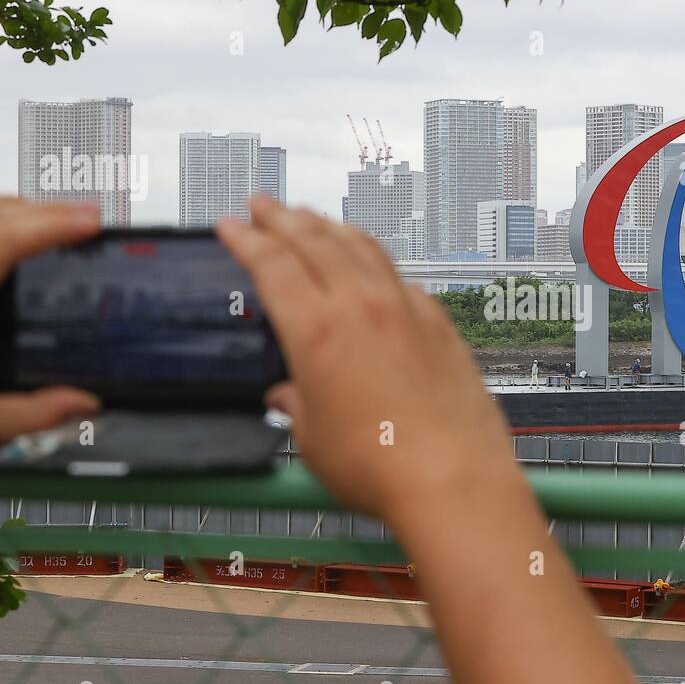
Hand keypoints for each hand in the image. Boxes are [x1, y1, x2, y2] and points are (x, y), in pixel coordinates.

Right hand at [217, 197, 521, 527]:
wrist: (453, 478)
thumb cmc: (383, 466)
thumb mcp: (313, 439)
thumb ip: (296, 405)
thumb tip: (288, 396)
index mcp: (318, 330)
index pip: (272, 264)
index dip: (247, 239)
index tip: (232, 225)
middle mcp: (362, 306)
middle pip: (314, 241)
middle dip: (283, 218)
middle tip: (263, 205)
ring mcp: (405, 310)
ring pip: (361, 247)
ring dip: (329, 226)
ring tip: (311, 218)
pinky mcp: (438, 324)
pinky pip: (399, 276)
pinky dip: (375, 260)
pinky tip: (372, 265)